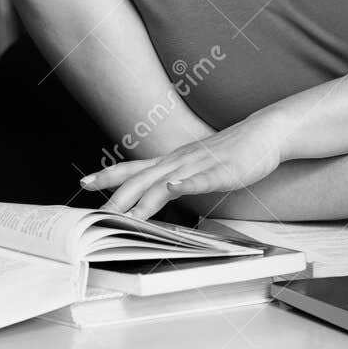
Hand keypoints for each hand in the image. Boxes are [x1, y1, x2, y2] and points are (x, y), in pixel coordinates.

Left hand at [80, 119, 281, 218]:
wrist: (262, 133)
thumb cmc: (229, 152)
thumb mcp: (194, 166)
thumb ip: (174, 179)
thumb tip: (156, 194)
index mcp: (171, 161)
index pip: (132, 168)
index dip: (107, 175)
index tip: (84, 183)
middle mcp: (178, 161)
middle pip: (141, 180)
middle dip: (117, 198)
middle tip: (96, 214)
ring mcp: (199, 165)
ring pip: (165, 183)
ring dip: (143, 200)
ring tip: (126, 215)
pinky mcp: (222, 171)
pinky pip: (202, 179)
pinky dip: (186, 185)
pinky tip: (174, 189)